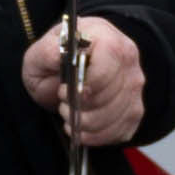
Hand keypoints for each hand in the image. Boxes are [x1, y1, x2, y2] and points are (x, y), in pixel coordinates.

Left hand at [21, 14, 143, 148]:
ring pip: (116, 118)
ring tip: (70, 115)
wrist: (65, 68)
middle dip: (81, 108)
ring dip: (87, 124)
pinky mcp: (135, 108)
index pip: (106, 71)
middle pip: (111, 98)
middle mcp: (129, 60)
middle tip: (63, 103)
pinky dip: (98, 136)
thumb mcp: (39, 53)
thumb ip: (47, 52)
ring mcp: (135, 85)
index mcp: (107, 38)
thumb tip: (58, 54)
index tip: (63, 91)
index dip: (83, 88)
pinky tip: (82, 129)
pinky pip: (121, 131)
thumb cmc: (54, 59)